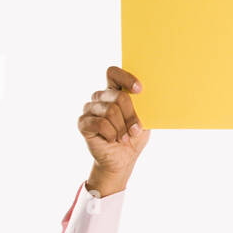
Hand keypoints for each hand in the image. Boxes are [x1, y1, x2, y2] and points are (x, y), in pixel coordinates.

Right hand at [78, 65, 149, 192]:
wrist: (121, 159)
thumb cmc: (132, 136)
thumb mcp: (143, 121)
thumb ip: (143, 107)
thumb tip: (148, 97)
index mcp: (114, 91)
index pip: (114, 73)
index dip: (126, 78)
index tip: (139, 90)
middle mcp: (100, 97)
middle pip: (118, 96)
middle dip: (131, 115)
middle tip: (135, 130)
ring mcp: (90, 109)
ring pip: (110, 110)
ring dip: (122, 128)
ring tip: (124, 138)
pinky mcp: (83, 122)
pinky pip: (100, 123)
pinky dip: (111, 134)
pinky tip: (112, 139)